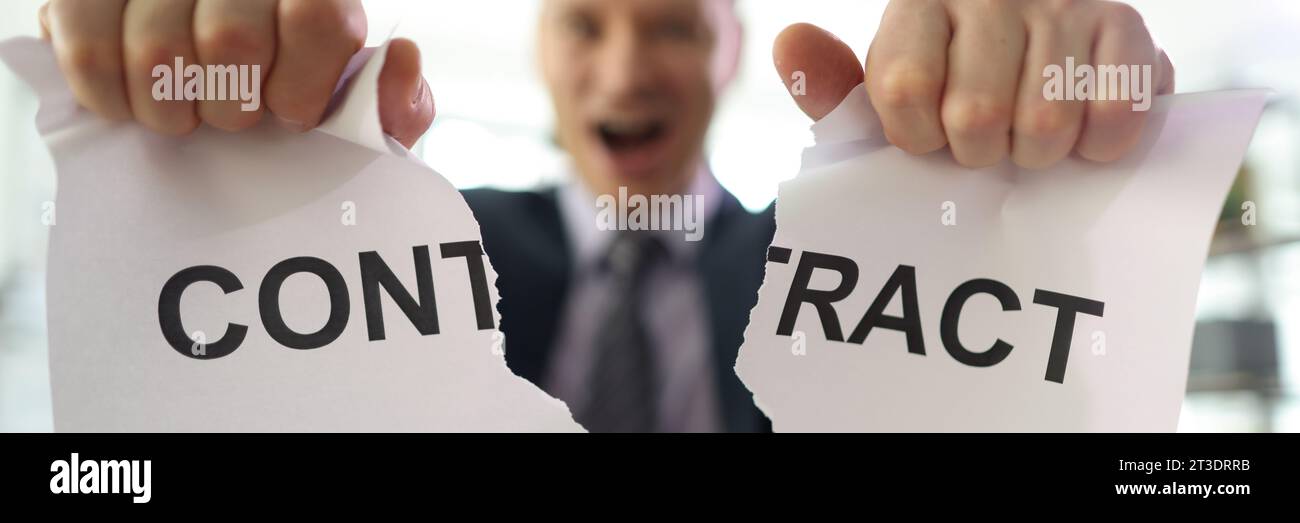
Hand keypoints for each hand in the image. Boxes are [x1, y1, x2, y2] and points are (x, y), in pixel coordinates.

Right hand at [38, 0, 433, 147]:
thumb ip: (394, 100)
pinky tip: (130, 104)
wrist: (223, 57)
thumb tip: (401, 59)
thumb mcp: (355, 99)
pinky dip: (107, 94)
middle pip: (231, 40)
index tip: (291, 114)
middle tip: (231, 117)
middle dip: (232, 108)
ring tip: (184, 117)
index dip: (303, 85)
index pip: (319, 18)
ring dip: (171, 111)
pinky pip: (83, 41)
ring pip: (156, 50)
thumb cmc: (293, 84)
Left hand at [774, 0, 1174, 168]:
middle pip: (976, 116)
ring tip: (1030, 135)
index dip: (917, 137)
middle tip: (985, 142)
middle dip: (979, 154)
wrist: (1045, 57)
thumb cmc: (949, 87)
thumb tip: (789, 42)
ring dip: (1037, 155)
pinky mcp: (1128, 25)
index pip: (904, 87)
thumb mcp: (881, 92)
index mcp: (920, 1)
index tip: (928, 135)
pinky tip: (1081, 130)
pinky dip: (1098, 145)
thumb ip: (833, 85)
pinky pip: (1114, 115)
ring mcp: (1064, 3)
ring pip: (1045, 124)